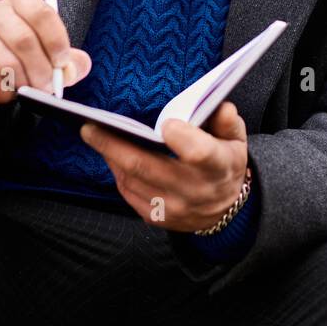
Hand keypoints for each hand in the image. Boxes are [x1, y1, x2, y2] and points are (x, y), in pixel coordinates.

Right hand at [0, 0, 91, 111]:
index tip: (63, 63)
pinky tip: (8, 92)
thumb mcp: (50, 55)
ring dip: (24, 83)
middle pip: (24, 40)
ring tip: (30, 90)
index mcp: (19, 2)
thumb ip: (70, 61)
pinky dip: (5, 92)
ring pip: (7, 62)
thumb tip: (74, 68)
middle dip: (42, 69)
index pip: (41, 13)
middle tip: (49, 86)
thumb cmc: (22, 58)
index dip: (56, 41)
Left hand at [79, 102, 248, 232]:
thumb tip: (221, 107)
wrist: (224, 210)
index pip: (199, 153)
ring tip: (94, 135)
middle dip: (113, 145)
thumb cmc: (225, 165)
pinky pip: (129, 193)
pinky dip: (117, 172)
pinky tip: (110, 155)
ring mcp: (173, 208)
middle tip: (90, 126)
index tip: (166, 124)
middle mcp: (194, 191)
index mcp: (217, 167)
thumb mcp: (236, 141)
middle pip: (146, 166)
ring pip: (131, 180)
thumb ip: (227, 122)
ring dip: (110, 156)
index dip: (181, 138)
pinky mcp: (157, 218)